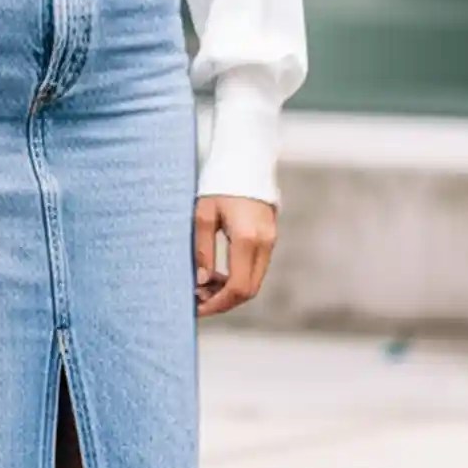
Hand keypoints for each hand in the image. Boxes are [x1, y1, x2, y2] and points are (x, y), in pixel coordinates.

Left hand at [193, 196, 276, 316]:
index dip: (217, 303)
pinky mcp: (269, 238)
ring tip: (203, 288)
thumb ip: (202, 250)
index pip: (237, 287)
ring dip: (229, 292)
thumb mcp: (203, 215)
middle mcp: (264, 243)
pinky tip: (216, 276)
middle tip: (197, 301)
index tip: (197, 308)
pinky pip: (255, 269)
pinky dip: (237, 279)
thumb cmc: (219, 184)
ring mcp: (271, 241)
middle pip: (248, 290)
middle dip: (223, 302)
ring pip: (253, 282)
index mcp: (247, 239)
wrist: (245, 159)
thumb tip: (200, 282)